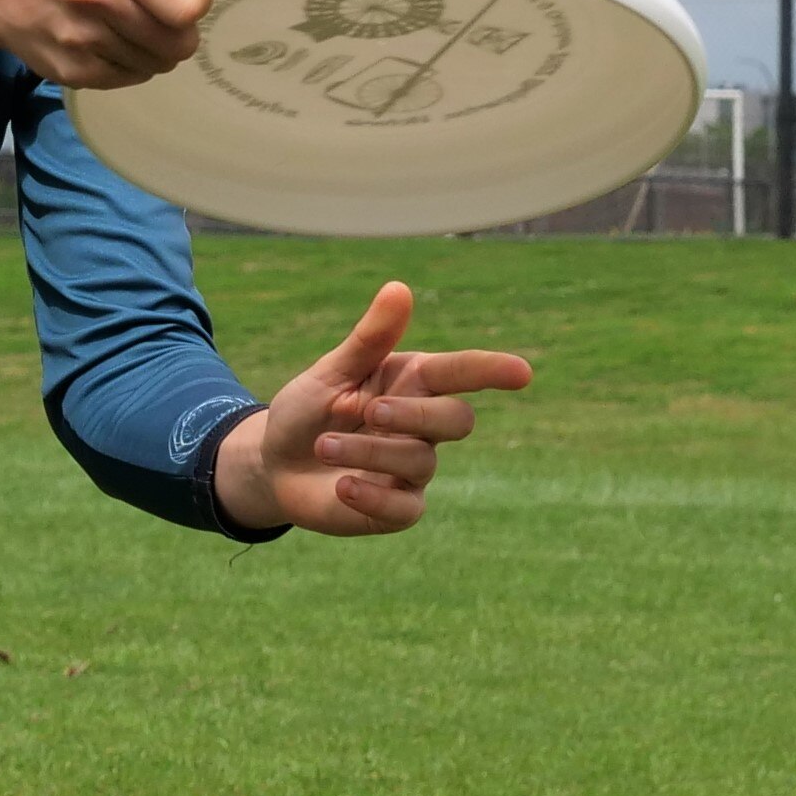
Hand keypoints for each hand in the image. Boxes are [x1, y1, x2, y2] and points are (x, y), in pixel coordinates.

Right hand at [0, 0, 218, 106]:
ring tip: (125, 22)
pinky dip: (129, 64)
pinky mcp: (71, 72)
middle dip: (178, 30)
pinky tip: (105, 40)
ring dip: (155, 49)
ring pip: (158, 65)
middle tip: (155, 10)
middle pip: (179, 42)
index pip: (188, 5)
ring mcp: (80, 39)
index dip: (194, 2)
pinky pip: (130, 79)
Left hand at [213, 281, 531, 536]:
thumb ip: (369, 338)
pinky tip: (343, 485)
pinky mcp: (396, 508)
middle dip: (415, 414)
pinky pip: (404, 507)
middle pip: (456, 420)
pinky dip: (374, 495)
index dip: (492, 371)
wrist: (273, 463)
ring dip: (369, 450)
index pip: (462, 373)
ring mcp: (412, 469)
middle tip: (368, 410)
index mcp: (413, 382)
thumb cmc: (309, 410)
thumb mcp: (331, 371)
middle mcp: (421, 425)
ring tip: (323, 445)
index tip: (521, 373)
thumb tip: (399, 288)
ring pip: (421, 460)